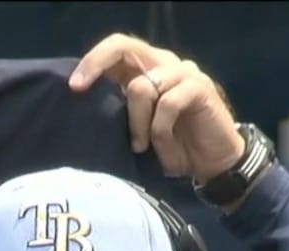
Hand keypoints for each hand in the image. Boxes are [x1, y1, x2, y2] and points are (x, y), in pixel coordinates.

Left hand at [69, 32, 244, 182]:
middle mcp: (163, 63)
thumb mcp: (139, 130)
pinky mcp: (200, 87)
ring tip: (141, 146)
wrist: (215, 164)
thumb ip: (120, 112)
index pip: (115, 49)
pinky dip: (160, 128)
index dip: (92, 61)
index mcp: (147, 70)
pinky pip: (167, 103)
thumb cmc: (175, 148)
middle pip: (124, 46)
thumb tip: (85, 107)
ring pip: (142, 86)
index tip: (73, 87)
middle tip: (80, 90)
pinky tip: (164, 143)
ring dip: (137, 122)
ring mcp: (183, 73)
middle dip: (96, 64)